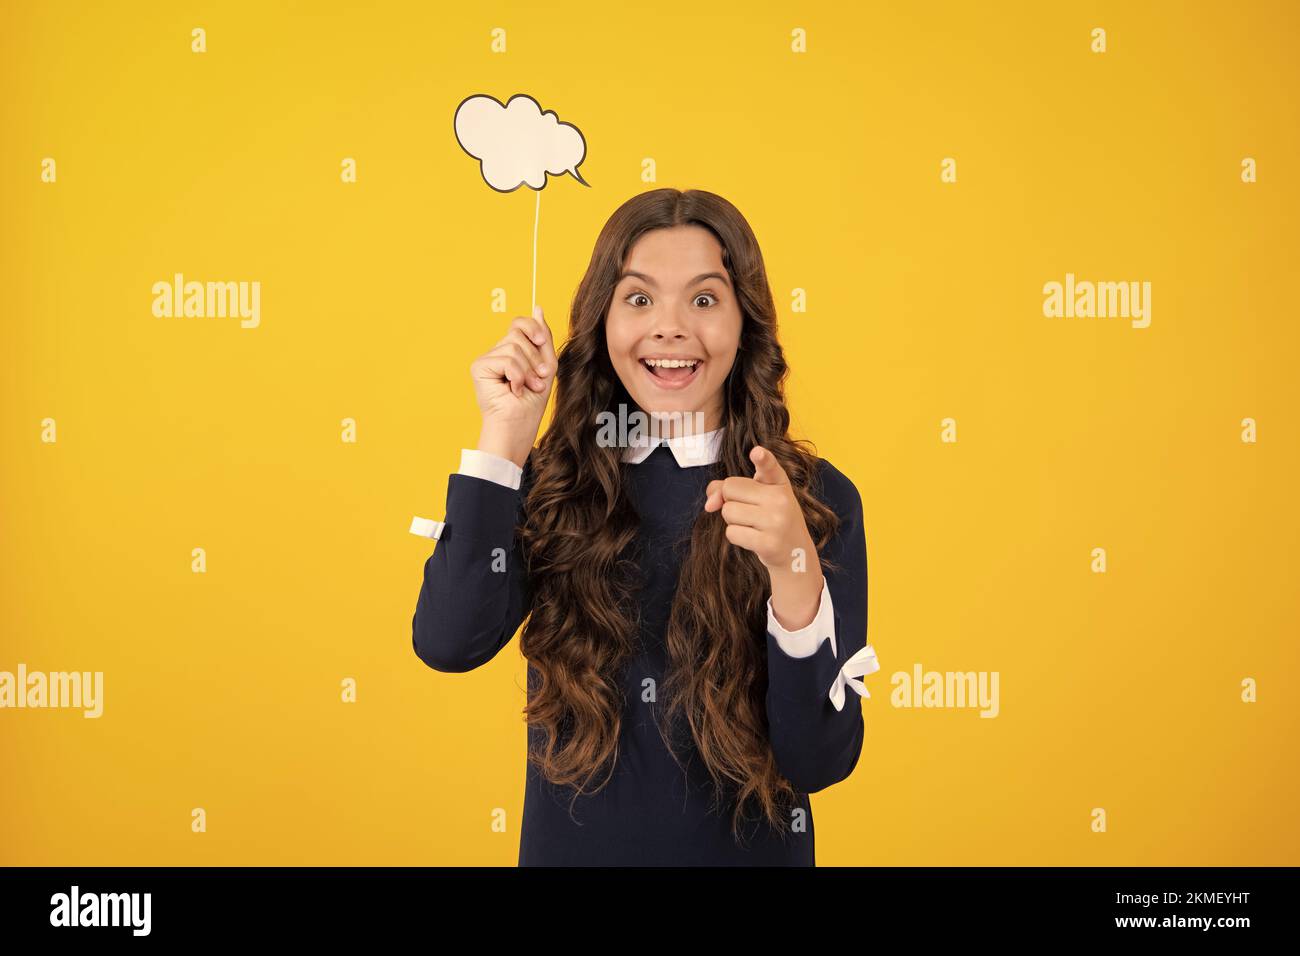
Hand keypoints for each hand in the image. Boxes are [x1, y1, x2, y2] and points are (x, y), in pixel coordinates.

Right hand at [470, 305, 556, 467]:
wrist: (517, 427)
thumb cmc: (530, 404)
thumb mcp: (545, 366)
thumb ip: (543, 338)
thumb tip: (538, 308)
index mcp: (512, 351)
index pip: (520, 324)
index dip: (534, 329)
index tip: (542, 343)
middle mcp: (497, 352)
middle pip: (519, 333)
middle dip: (535, 359)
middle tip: (535, 381)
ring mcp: (487, 359)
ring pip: (514, 346)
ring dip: (527, 371)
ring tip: (525, 388)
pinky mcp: (479, 366)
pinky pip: (506, 358)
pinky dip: (516, 375)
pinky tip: (512, 390)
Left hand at [703, 445, 815, 573]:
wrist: (795, 552)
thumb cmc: (771, 518)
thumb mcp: (757, 496)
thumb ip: (727, 488)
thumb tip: (709, 504)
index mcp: (779, 482)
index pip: (770, 466)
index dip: (763, 458)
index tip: (756, 452)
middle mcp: (781, 499)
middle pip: (729, 489)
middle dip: (731, 500)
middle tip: (752, 511)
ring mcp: (776, 522)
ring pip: (728, 512)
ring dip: (733, 520)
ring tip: (754, 525)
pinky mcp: (768, 544)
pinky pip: (731, 533)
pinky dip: (737, 536)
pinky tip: (754, 538)